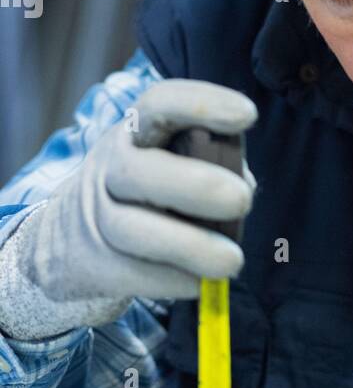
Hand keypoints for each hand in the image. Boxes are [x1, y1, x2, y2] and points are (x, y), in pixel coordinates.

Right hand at [0, 79, 257, 339]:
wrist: (69, 240)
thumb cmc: (147, 193)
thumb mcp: (172, 162)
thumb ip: (212, 165)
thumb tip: (242, 185)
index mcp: (136, 133)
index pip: (160, 104)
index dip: (201, 104)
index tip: (248, 115)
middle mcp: (110, 168)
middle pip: (138, 171)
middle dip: (196, 185)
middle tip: (242, 201)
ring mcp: (96, 217)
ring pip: (133, 229)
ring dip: (190, 246)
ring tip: (232, 261)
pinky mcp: (94, 264)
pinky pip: (132, 274)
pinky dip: (172, 281)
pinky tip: (201, 283)